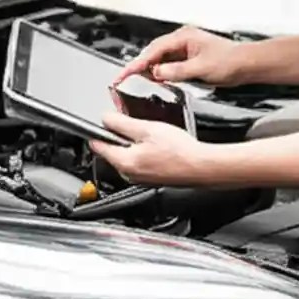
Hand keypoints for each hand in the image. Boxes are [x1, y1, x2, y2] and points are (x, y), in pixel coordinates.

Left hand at [88, 111, 211, 185]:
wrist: (200, 166)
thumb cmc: (178, 151)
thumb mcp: (147, 129)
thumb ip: (122, 123)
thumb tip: (105, 119)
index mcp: (124, 162)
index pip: (98, 146)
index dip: (98, 130)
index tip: (102, 122)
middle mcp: (128, 174)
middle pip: (112, 150)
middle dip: (119, 136)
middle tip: (135, 126)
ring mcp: (139, 178)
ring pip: (126, 156)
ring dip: (133, 144)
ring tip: (151, 136)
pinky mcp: (150, 179)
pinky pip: (139, 162)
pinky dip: (143, 152)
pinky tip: (157, 146)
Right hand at [114, 26, 247, 85]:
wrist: (248, 64)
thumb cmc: (230, 62)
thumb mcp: (201, 69)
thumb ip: (177, 71)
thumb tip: (157, 72)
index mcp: (183, 37)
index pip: (153, 51)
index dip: (137, 63)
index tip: (123, 74)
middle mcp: (182, 40)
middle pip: (153, 53)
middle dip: (139, 66)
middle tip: (124, 80)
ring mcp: (186, 48)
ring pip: (160, 59)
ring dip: (149, 70)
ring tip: (135, 82)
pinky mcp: (190, 57)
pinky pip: (169, 64)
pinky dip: (161, 72)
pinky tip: (156, 80)